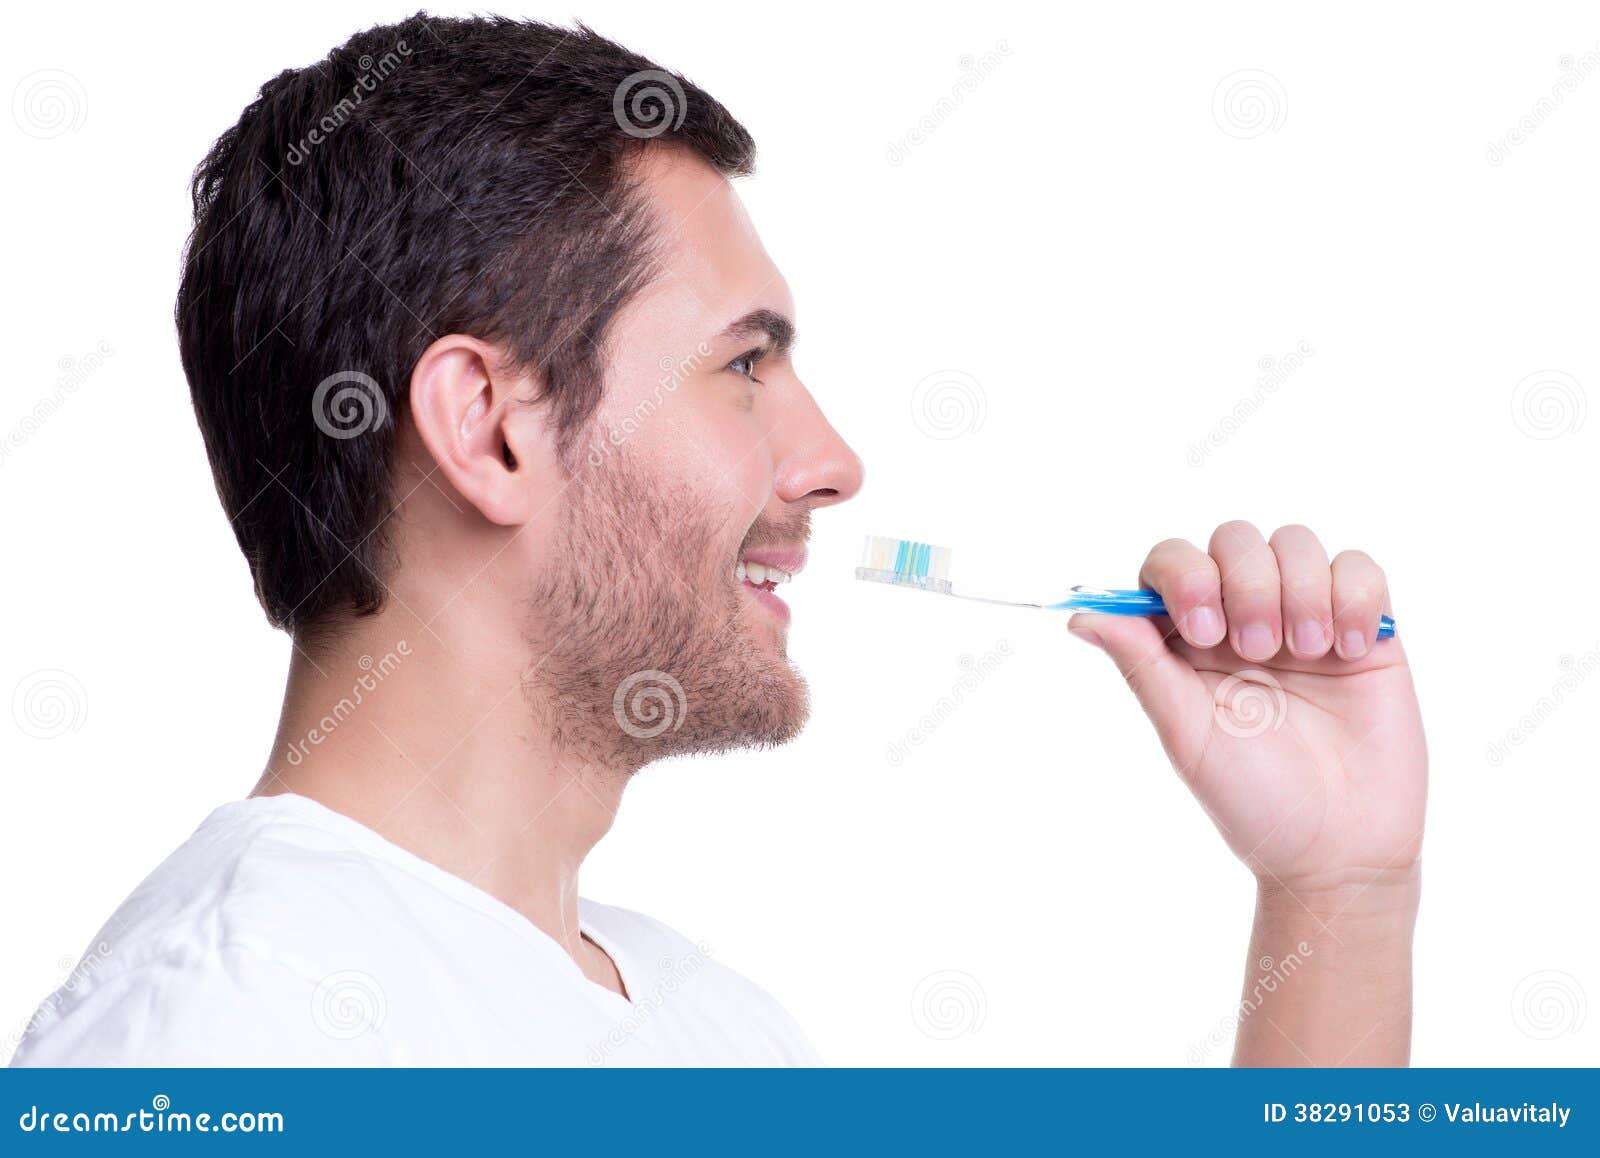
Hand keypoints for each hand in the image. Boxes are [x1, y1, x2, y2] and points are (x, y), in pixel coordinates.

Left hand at [1068, 521, 1426, 898]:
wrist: (1340, 848)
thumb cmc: (1254, 800)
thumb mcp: (1187, 735)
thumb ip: (1141, 665)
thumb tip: (1080, 614)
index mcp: (1189, 640)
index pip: (1172, 562)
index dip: (1185, 576)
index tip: (1202, 631)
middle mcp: (1243, 617)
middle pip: (1233, 539)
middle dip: (1245, 582)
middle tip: (1258, 649)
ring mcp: (1304, 618)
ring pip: (1294, 542)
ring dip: (1299, 589)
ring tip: (1307, 651)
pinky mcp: (1365, 629)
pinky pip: (1357, 568)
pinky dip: (1352, 595)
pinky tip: (1346, 649)